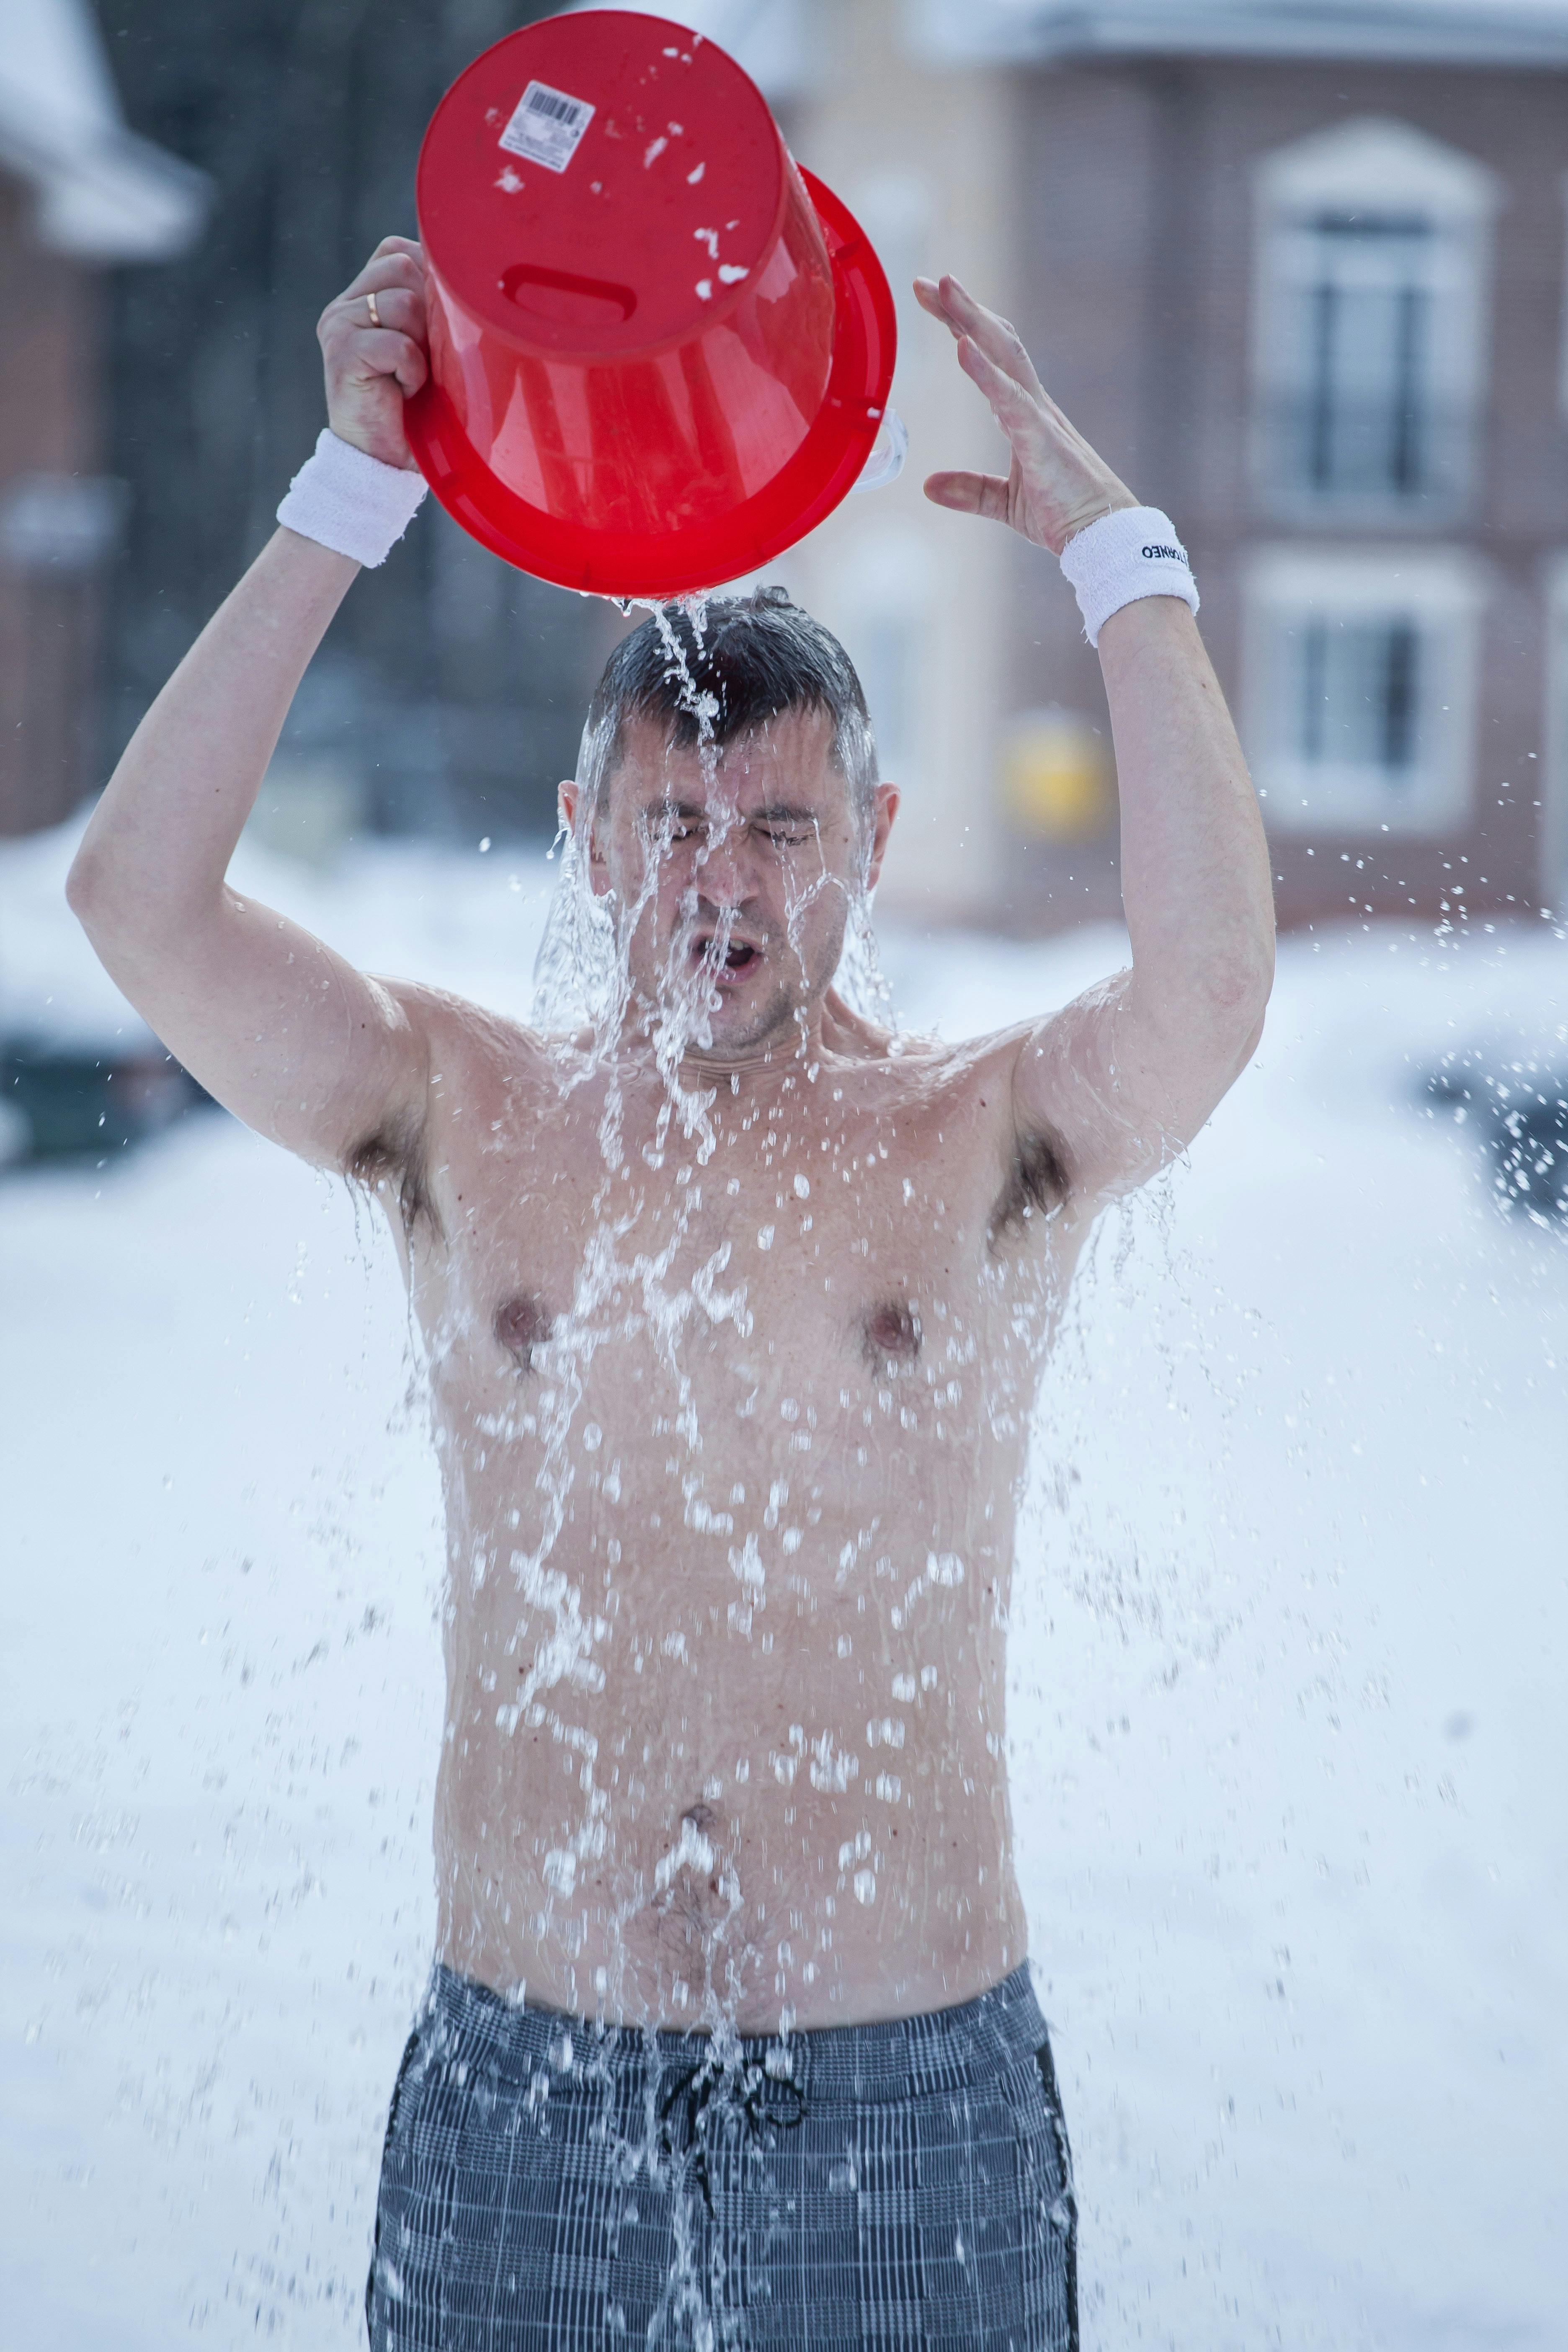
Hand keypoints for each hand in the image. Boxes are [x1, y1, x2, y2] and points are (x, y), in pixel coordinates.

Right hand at [317, 237, 429, 471]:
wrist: (386, 467)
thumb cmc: (424, 414)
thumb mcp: (440, 354)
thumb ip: (445, 314)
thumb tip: (484, 286)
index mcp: (366, 297)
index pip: (399, 251)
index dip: (430, 279)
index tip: (440, 324)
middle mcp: (346, 305)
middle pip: (402, 266)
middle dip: (430, 312)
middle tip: (428, 357)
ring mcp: (339, 325)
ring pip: (403, 301)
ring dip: (423, 345)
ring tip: (413, 377)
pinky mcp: (341, 352)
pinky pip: (397, 343)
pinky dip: (412, 370)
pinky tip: (404, 391)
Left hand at [915, 274, 1135, 555]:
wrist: (1102, 539)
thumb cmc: (1065, 516)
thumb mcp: (1005, 502)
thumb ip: (970, 490)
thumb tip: (928, 486)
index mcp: (1024, 415)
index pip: (989, 358)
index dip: (960, 326)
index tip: (930, 299)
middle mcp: (1033, 405)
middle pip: (995, 343)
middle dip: (961, 310)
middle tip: (925, 282)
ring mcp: (1039, 418)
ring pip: (1003, 356)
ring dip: (971, 322)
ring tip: (944, 289)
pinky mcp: (1041, 441)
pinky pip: (1010, 400)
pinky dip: (985, 374)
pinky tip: (962, 348)